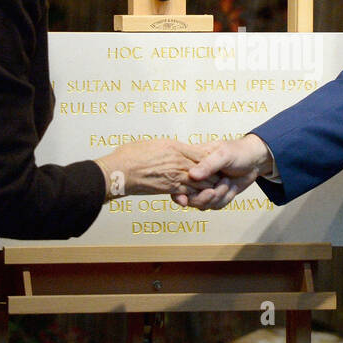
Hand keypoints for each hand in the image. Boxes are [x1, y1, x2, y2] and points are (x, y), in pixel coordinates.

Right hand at [94, 139, 218, 200]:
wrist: (118, 171)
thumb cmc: (130, 155)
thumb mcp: (153, 144)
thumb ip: (167, 148)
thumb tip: (172, 150)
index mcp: (175, 147)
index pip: (201, 152)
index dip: (211, 156)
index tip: (218, 160)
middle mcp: (178, 161)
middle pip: (206, 167)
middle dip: (215, 173)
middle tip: (223, 176)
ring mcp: (175, 176)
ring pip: (201, 182)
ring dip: (208, 186)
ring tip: (216, 188)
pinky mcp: (170, 189)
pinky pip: (189, 193)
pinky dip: (197, 196)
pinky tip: (200, 198)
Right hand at [172, 134, 274, 209]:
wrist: (256, 160)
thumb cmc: (239, 151)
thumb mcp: (223, 154)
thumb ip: (207, 164)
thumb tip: (192, 175)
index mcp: (193, 163)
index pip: (178, 179)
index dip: (177, 192)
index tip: (183, 200)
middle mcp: (198, 177)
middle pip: (189, 197)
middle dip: (202, 198)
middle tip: (214, 191)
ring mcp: (207, 187)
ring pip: (203, 204)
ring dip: (218, 197)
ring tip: (227, 183)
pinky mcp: (217, 194)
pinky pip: (216, 205)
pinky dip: (225, 199)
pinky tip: (231, 187)